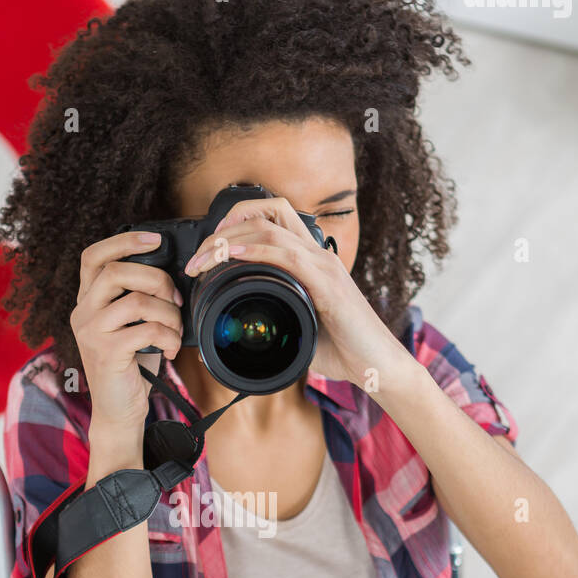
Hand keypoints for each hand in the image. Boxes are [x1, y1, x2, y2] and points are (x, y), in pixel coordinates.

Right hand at [70, 230, 183, 434]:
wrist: (119, 411)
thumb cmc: (131, 366)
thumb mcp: (132, 326)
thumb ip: (140, 299)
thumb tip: (173, 276)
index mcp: (87, 301)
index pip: (94, 257)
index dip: (124, 241)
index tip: (154, 239)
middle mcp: (82, 313)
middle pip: (117, 272)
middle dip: (157, 280)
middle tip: (175, 300)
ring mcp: (91, 332)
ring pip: (137, 300)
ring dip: (168, 313)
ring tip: (174, 330)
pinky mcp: (105, 353)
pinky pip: (146, 330)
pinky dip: (167, 336)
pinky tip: (169, 348)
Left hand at [183, 196, 416, 399]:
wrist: (379, 367)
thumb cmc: (344, 350)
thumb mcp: (300, 329)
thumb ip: (277, 321)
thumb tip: (245, 331)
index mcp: (311, 261)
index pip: (272, 218)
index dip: (236, 222)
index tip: (209, 249)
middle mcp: (317, 255)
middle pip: (268, 210)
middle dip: (225, 226)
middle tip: (198, 256)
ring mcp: (323, 265)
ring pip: (270, 227)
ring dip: (228, 240)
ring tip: (204, 260)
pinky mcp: (328, 283)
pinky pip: (286, 255)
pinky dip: (254, 250)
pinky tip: (232, 255)